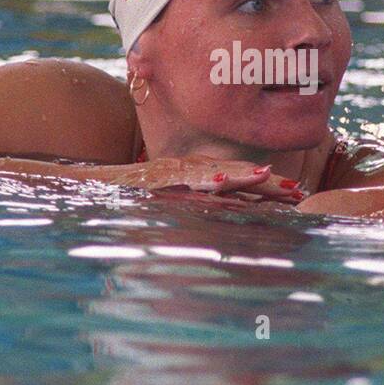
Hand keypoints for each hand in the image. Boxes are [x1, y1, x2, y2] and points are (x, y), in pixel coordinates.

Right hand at [111, 156, 305, 202]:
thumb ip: (190, 202)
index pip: (236, 179)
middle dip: (267, 183)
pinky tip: (225, 182)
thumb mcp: (163, 199)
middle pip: (234, 174)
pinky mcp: (157, 177)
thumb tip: (218, 214)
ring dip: (246, 177)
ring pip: (216, 173)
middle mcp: (188, 170)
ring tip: (272, 180)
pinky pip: (185, 180)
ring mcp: (173, 172)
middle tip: (296, 192)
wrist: (87, 179)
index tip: (293, 193)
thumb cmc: (123, 192)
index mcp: (193, 176)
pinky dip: (206, 181)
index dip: (265, 185)